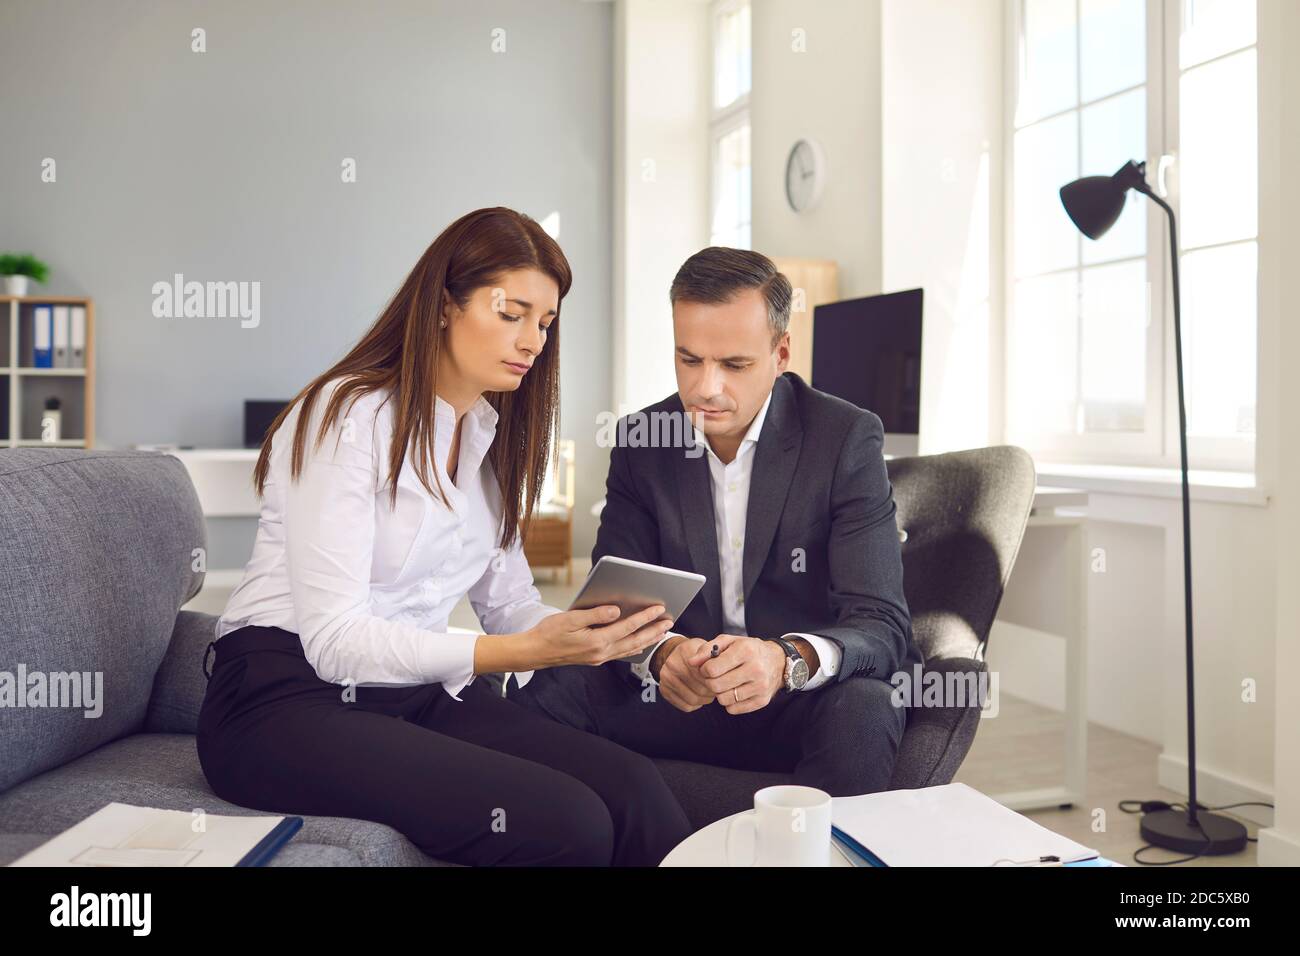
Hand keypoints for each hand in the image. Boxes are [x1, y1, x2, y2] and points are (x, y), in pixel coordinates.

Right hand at [530, 605, 671, 666]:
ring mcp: (599, 658)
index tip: (659, 609)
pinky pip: (621, 653)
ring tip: (661, 631)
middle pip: (635, 641)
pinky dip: (634, 648)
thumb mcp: (571, 618)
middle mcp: (601, 653)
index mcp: (597, 641)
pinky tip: (640, 644)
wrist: (535, 652)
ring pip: (630, 649)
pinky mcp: (596, 659)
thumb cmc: (549, 632)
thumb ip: (596, 614)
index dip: (645, 617)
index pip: (628, 627)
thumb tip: (617, 610)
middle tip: (670, 621)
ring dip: (648, 640)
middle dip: (654, 631)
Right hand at [653, 636, 717, 712]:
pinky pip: (686, 706)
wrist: (676, 655)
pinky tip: (699, 697)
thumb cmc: (696, 653)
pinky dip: (696, 705)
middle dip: (712, 692)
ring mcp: (666, 678)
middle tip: (718, 690)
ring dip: (705, 700)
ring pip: (693, 700)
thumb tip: (721, 670)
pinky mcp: (664, 690)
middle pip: (700, 689)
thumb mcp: (707, 647)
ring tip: (709, 694)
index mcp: (685, 651)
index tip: (721, 681)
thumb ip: (714, 656)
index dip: (715, 680)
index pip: (705, 674)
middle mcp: (672, 664)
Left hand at [686, 634, 785, 714]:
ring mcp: (760, 687)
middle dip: (709, 682)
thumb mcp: (729, 641)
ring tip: (724, 683)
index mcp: (745, 651)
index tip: (708, 668)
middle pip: (716, 686)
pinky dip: (729, 702)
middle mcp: (755, 669)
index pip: (711, 669)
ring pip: (723, 700)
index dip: (704, 670)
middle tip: (713, 677)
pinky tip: (734, 691)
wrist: (777, 661)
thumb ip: (707, 649)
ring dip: (719, 693)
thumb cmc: (748, 649)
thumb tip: (691, 662)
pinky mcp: (762, 701)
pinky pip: (733, 709)